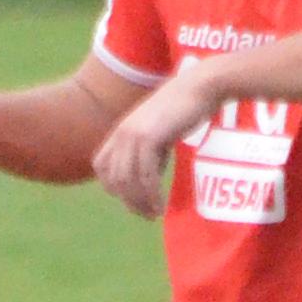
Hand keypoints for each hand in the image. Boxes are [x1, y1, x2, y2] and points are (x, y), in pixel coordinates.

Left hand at [91, 66, 214, 219]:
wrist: (200, 87)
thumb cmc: (185, 109)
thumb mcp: (159, 133)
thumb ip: (149, 154)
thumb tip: (146, 182)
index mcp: (121, 131)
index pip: (101, 165)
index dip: (112, 186)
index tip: (133, 199)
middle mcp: (122, 133)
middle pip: (113, 178)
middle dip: (128, 201)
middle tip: (147, 214)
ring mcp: (134, 135)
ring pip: (127, 180)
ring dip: (139, 202)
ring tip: (154, 213)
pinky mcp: (150, 138)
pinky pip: (145, 176)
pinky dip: (151, 195)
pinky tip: (160, 205)